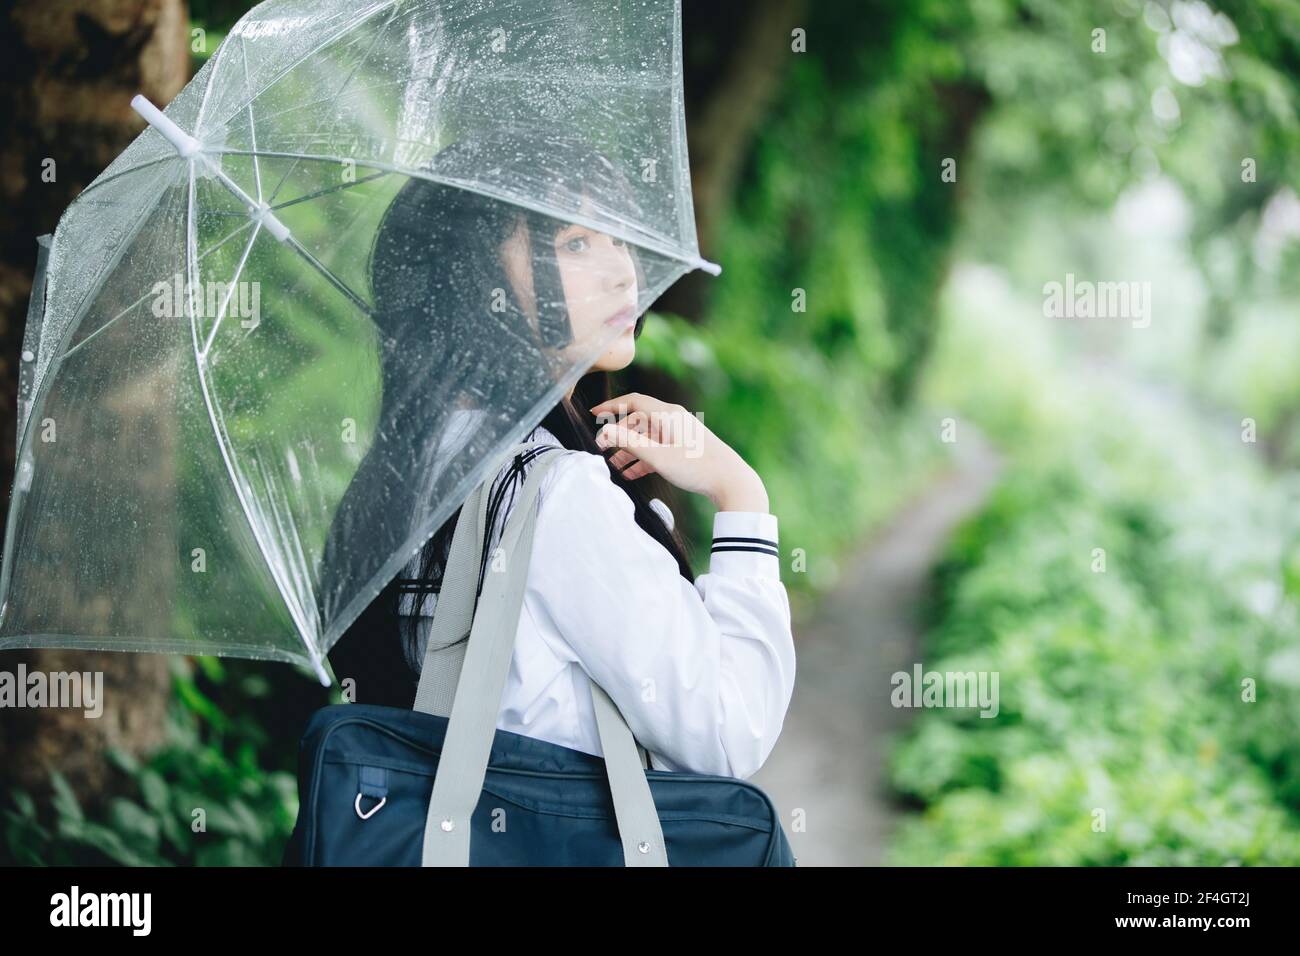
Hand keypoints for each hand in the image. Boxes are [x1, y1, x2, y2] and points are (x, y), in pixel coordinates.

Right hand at [589, 393, 768, 511]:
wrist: (731, 482)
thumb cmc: (696, 467)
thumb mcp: (657, 456)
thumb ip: (628, 442)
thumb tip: (604, 432)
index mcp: (666, 414)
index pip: (632, 401)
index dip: (611, 407)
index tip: (593, 414)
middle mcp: (673, 419)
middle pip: (638, 420)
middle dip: (618, 434)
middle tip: (601, 450)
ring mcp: (680, 433)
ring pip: (647, 437)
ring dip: (630, 450)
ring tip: (614, 466)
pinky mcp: (685, 448)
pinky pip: (658, 448)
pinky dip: (644, 458)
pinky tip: (632, 473)